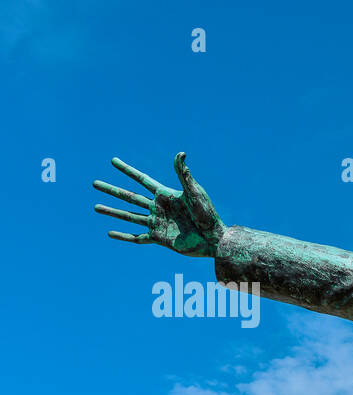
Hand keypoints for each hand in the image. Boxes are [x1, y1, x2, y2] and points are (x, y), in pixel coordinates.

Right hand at [93, 152, 223, 256]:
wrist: (214, 239)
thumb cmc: (208, 215)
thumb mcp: (195, 192)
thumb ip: (184, 175)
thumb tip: (180, 153)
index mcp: (165, 195)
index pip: (141, 179)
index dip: (127, 170)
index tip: (113, 161)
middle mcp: (158, 208)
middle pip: (129, 196)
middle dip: (112, 190)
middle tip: (94, 183)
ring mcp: (157, 223)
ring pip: (128, 216)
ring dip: (112, 211)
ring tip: (95, 207)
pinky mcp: (159, 238)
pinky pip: (137, 237)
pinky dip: (123, 236)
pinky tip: (110, 233)